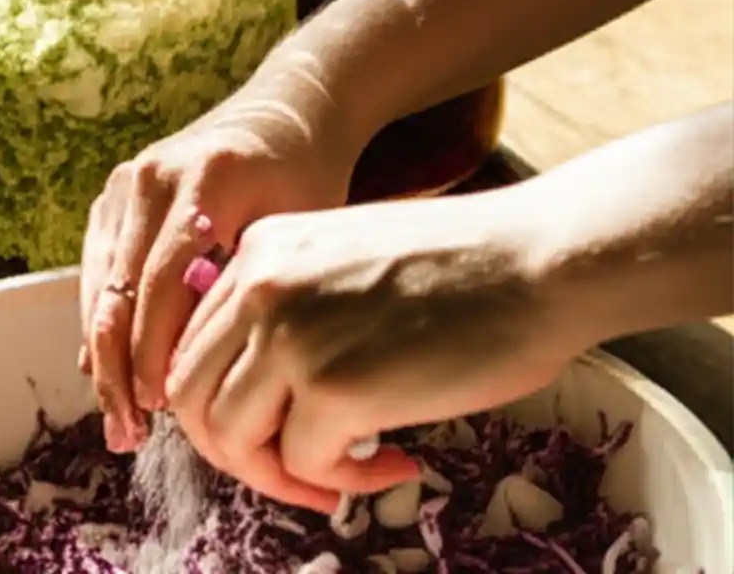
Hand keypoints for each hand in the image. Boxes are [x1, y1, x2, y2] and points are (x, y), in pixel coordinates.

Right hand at [80, 76, 364, 453]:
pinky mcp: (112, 196)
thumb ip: (245, 289)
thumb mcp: (298, 230)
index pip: (161, 280)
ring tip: (117, 419)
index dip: (155, 350)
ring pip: (96, 288)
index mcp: (204, 179)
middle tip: (128, 432)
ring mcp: (124, 183)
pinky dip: (102, 327)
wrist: (288, 110)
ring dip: (101, 357)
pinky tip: (110, 374)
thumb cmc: (308, 176)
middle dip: (117, 369)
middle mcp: (150, 175)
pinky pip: (97, 273)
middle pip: (116, 290)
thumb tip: (197, 372)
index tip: (160, 408)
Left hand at [166, 190, 578, 510]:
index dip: (224, 405)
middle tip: (295, 472)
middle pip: (192, 397)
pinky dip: (342, 482)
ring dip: (280, 476)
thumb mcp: (344, 264)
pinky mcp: (333, 387)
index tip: (274, 430)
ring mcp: (289, 335)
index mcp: (257, 252)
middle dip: (236, 451)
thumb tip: (259, 399)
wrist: (542, 260)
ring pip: (231, 438)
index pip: (193, 348)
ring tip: (343, 475)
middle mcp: (257, 286)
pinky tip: (397, 459)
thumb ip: (290, 313)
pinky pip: (302, 464)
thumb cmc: (463, 269)